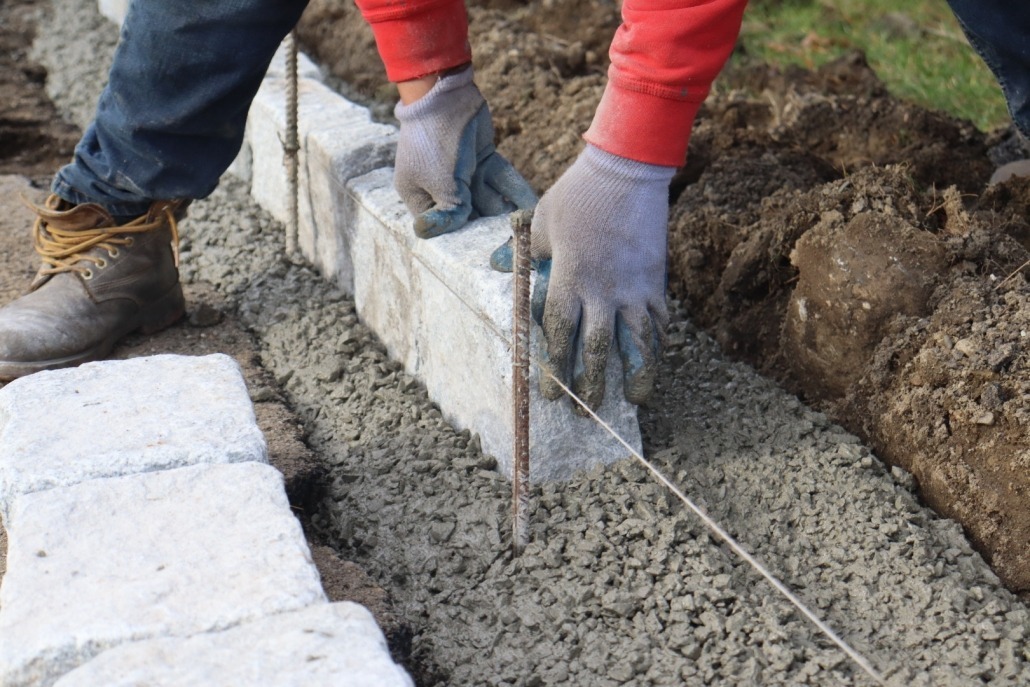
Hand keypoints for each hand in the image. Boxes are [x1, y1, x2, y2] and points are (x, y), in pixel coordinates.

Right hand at [393, 66, 536, 237]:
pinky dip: (513, 191)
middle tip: (512, 245)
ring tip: (527, 228)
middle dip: (488, 227)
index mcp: (420, 196)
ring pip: (487, 197)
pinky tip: (531, 207)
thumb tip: (439, 235)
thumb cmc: (435, 143)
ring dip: (505, 212)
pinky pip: (499, 180)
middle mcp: (440, 187)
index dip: (460, 237)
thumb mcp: (441, 184)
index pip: (440, 225)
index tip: (483, 252)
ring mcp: (463, 172)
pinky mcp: (482, 159)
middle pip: (466, 214)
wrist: (445, 95)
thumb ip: (451, 213)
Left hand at [493, 144, 673, 410]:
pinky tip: (655, 359)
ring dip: (636, 374)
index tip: (549, 392)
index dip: (553, 367)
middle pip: (596, 349)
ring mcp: (634, 287)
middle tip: (585, 412)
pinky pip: (660, 319)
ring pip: (636, 342)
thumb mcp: (540, 220)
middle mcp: (602, 290)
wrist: (627, 170)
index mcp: (568, 278)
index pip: (558, 333)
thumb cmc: (577, 194)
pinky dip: (658, 342)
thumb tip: (494, 264)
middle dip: (590, 384)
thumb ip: (520, 251)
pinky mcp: (656, 278)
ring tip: (634, 400)